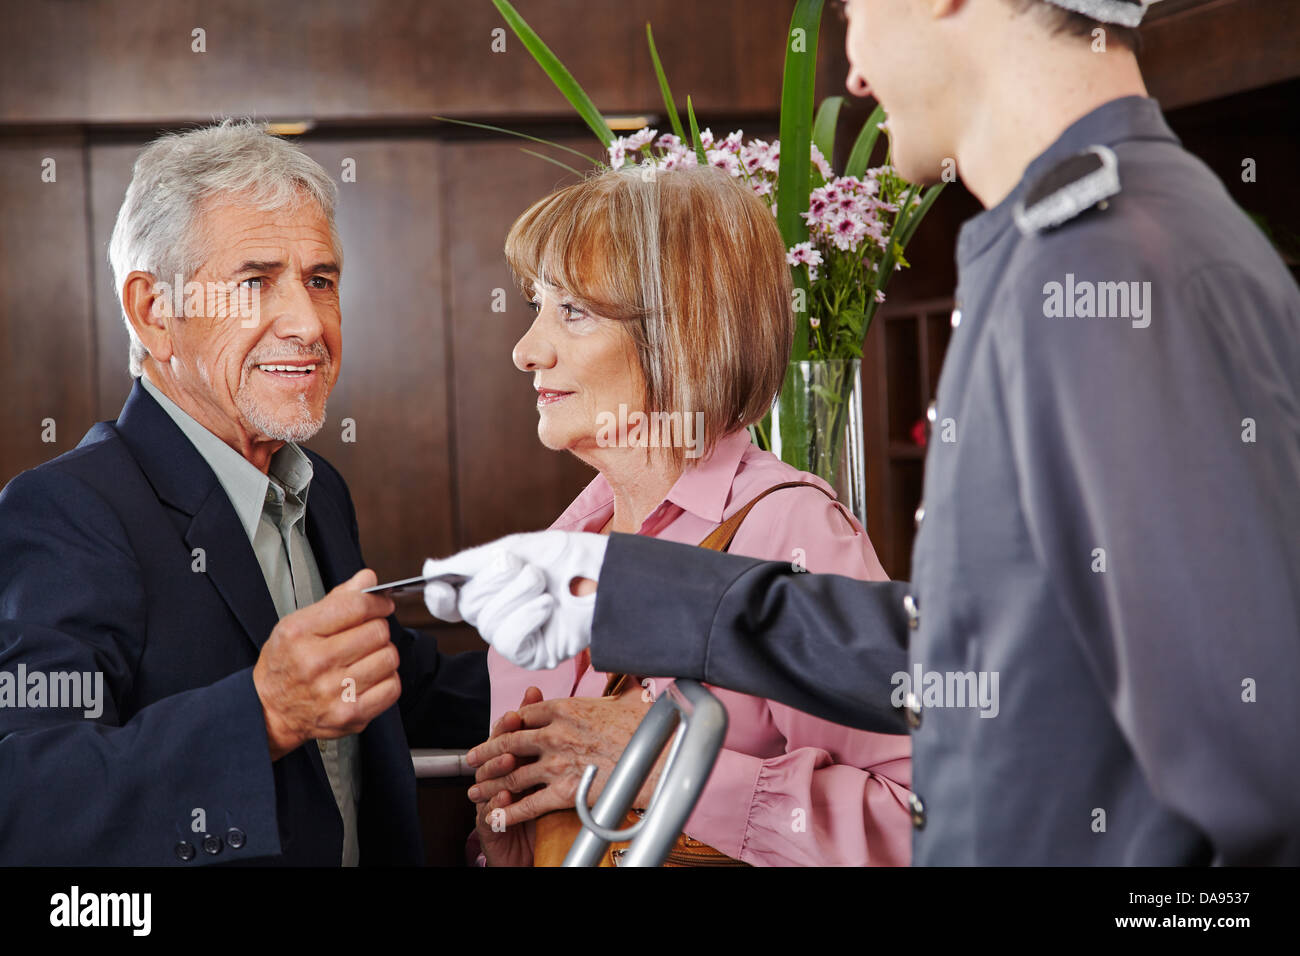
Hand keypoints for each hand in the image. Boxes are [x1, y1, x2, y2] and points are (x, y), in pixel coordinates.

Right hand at [253, 568, 399, 760]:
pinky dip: (386, 679)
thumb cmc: (286, 664)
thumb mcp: (297, 624)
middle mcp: (315, 663)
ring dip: (383, 654)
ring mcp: (334, 692)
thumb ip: (337, 599)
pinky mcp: (350, 714)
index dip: (377, 602)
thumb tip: (368, 579)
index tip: (381, 605)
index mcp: (299, 634)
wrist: (269, 711)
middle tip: (367, 634)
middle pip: (377, 631)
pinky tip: (369, 678)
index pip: (356, 606)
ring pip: (389, 657)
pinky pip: (392, 687)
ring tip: (366, 657)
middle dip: (377, 628)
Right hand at [421, 531, 606, 668]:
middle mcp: (497, 617)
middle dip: (497, 579)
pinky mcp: (534, 655)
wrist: (609, 573)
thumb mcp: (516, 549)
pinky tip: (548, 606)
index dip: (439, 596)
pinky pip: (509, 641)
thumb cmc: (569, 558)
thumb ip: (472, 562)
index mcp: (489, 590)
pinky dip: (527, 617)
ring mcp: (515, 638)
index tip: (442, 584)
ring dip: (519, 594)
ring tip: (544, 583)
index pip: (446, 603)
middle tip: (530, 568)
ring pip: (487, 623)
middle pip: (467, 607)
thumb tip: (429, 570)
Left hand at [465, 685, 663, 828]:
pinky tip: (497, 815)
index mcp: (565, 708)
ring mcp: (555, 763)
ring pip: (512, 774)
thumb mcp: (627, 696)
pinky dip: (508, 811)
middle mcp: (553, 733)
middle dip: (486, 753)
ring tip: (476, 790)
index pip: (526, 714)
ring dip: (490, 784)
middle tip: (472, 759)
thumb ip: (619, 686)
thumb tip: (627, 674)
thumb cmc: (648, 727)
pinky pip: (528, 803)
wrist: (661, 756)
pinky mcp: (563, 791)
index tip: (500, 727)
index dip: (509, 723)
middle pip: (508, 742)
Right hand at [474, 686, 543, 866]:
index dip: (516, 719)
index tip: (525, 705)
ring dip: (498, 767)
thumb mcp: (556, 778)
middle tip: (514, 722)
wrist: (533, 853)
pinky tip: (505, 796)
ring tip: (510, 759)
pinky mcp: (489, 824)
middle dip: (505, 734)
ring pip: (486, 778)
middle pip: (495, 749)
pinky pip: (488, 812)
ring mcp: (491, 799)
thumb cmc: (543, 813)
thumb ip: (557, 751)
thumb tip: (572, 719)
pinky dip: (496, 803)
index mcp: (514, 762)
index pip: (511, 734)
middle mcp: (499, 778)